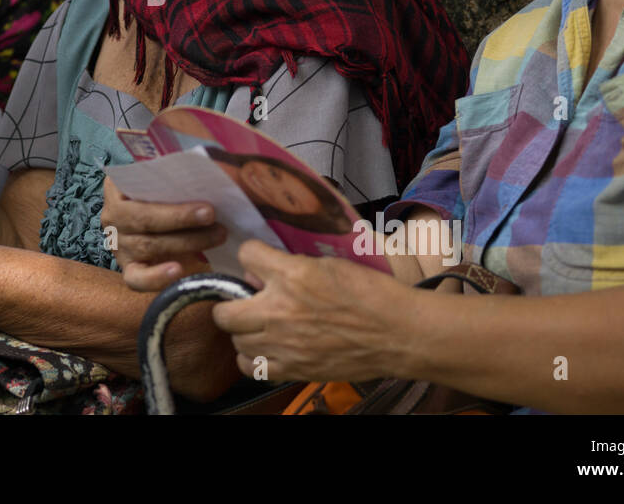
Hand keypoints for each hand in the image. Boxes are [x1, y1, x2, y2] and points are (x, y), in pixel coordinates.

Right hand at [102, 176, 226, 291]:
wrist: (154, 217)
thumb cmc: (163, 193)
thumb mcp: (164, 177)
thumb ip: (179, 172)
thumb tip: (213, 169)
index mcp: (117, 188)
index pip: (137, 188)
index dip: (168, 195)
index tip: (204, 203)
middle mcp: (112, 216)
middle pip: (144, 219)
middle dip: (182, 219)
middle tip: (213, 217)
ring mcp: (118, 245)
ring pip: (148, 246)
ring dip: (187, 243)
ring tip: (216, 237)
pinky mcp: (128, 268)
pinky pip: (137, 278)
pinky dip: (157, 277)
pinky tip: (178, 271)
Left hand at [212, 240, 413, 382]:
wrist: (398, 333)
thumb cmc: (371, 295)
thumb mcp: (329, 264)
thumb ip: (291, 266)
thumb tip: (262, 274)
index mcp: (293, 275)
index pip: (246, 255)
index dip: (251, 255)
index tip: (257, 261)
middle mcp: (281, 310)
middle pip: (224, 311)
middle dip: (230, 303)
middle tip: (243, 301)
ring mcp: (284, 344)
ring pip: (235, 340)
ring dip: (243, 331)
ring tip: (258, 326)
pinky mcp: (294, 368)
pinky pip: (252, 367)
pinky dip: (254, 358)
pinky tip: (267, 348)